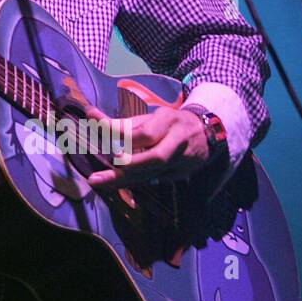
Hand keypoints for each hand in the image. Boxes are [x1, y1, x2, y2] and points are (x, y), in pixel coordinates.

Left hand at [83, 105, 210, 189]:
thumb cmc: (170, 122)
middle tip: (100, 169)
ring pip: (152, 174)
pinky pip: (152, 180)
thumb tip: (93, 118)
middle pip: (154, 157)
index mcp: (169, 121)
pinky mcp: (179, 175)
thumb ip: (126, 123)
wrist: (207, 134)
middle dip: (127, 164)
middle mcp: (177, 142)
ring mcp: (181, 162)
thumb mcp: (153, 117)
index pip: (144, 132)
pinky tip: (112, 184)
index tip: (95, 125)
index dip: (120, 131)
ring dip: (122, 179)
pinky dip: (132, 182)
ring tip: (97, 180)